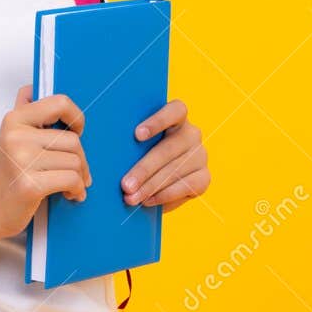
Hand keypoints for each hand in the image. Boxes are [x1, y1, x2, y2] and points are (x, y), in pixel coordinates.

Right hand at [0, 84, 92, 242]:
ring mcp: (22, 160)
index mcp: (15, 119)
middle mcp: (17, 136)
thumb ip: (24, 111)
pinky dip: (77, 189)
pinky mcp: (30, 184)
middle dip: (82, 159)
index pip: (60, 103)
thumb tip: (36, 86)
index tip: (76, 132)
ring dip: (80, 176)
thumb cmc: (5, 173)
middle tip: (78, 171)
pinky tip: (71, 195)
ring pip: (74, 161)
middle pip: (73, 140)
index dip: (76, 117)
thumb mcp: (10, 135)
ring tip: (72, 185)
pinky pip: (71, 180)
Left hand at [121, 98, 210, 213]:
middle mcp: (192, 134)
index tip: (136, 135)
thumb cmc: (140, 155)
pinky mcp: (204, 177)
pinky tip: (148, 201)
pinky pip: (186, 187)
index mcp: (177, 117)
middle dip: (144, 169)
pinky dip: (165, 195)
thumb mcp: (136, 145)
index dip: (158, 121)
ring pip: (175, 171)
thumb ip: (130, 143)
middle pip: (169, 149)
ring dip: (151, 186)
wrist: (158, 180)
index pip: (176, 110)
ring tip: (131, 198)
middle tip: (125, 185)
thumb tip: (106, 149)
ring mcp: (200, 155)